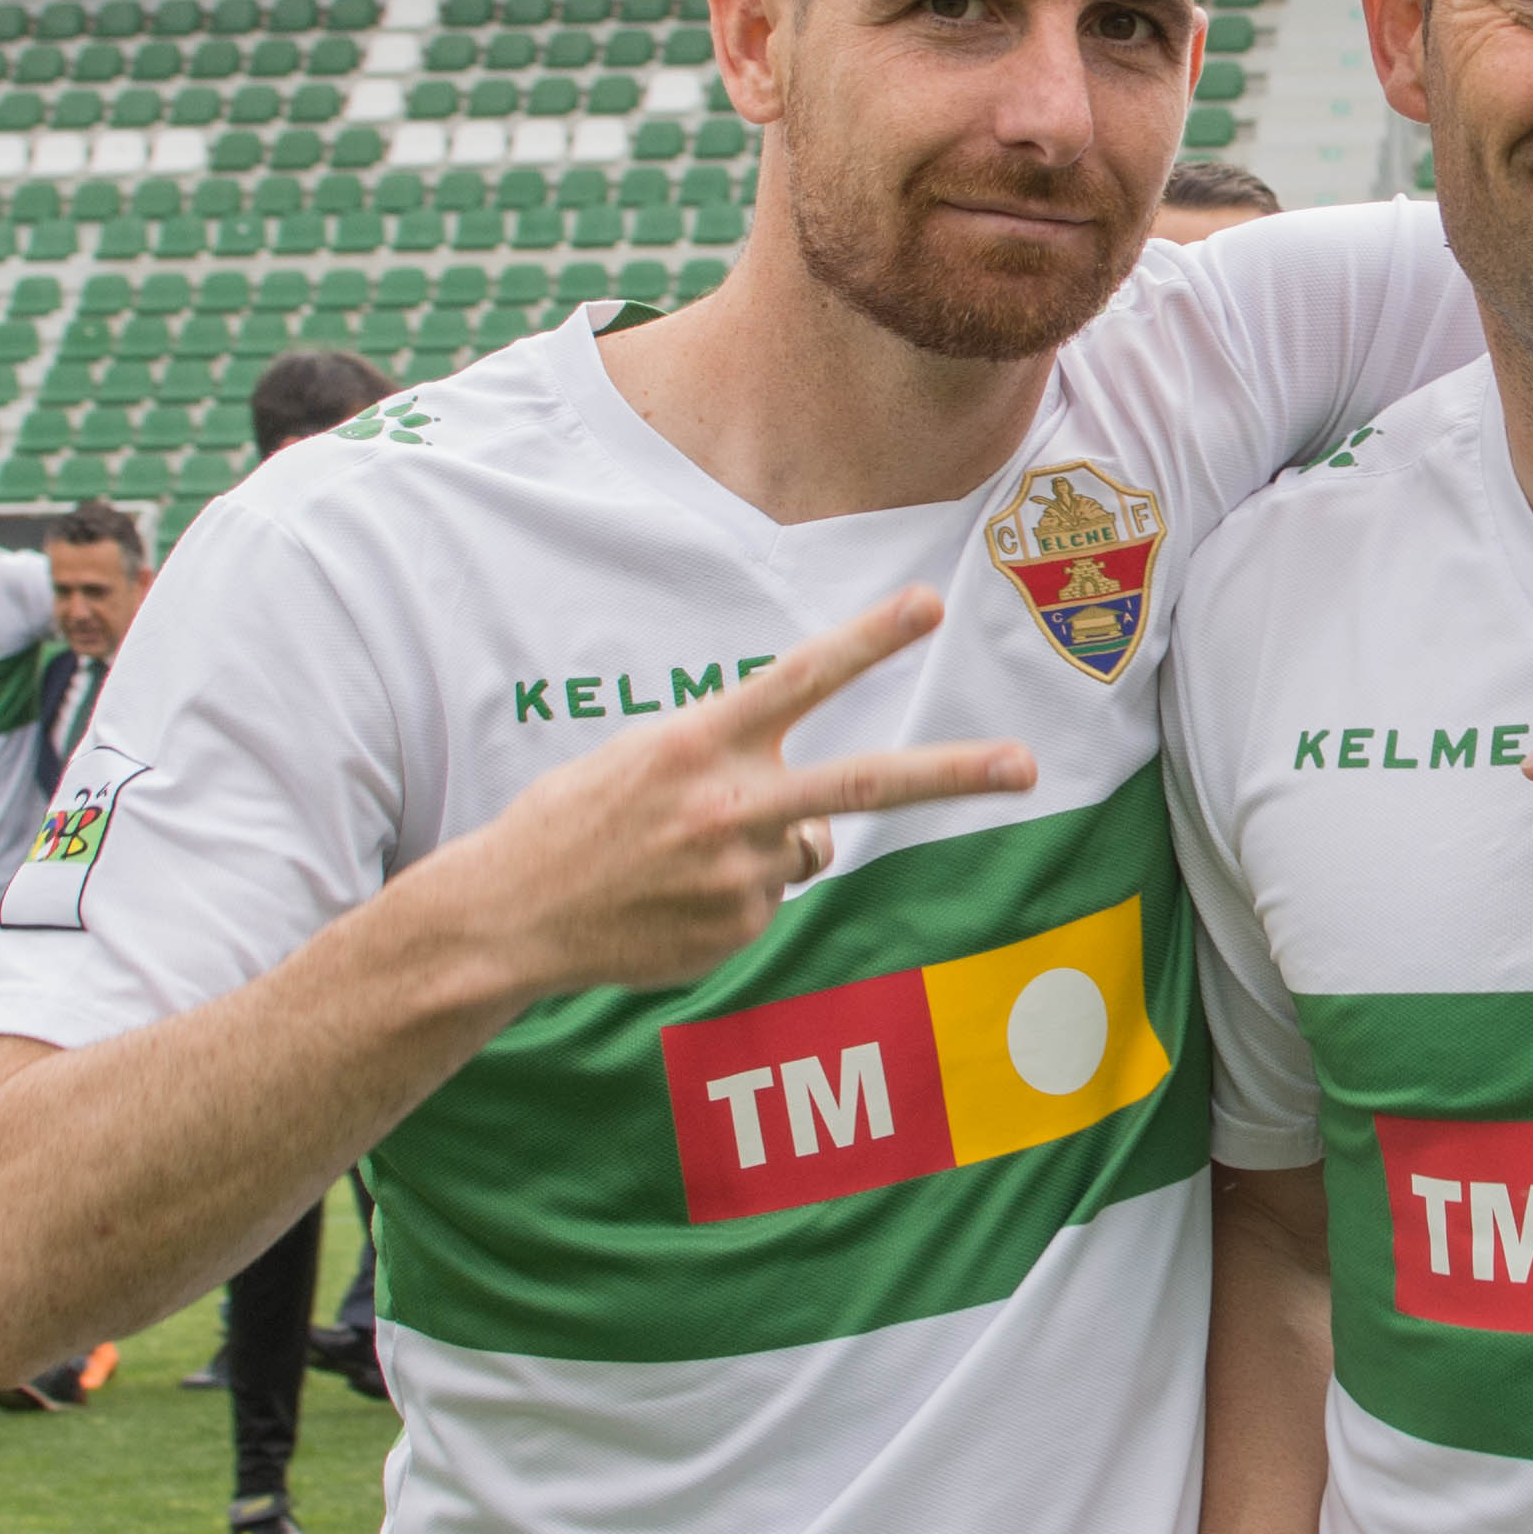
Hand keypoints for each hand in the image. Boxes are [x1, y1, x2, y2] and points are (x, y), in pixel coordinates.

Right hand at [417, 592, 1035, 999]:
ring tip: (681, 859)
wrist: (505, 918)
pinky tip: (669, 901)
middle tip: (1028, 766)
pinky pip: (768, 900)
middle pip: (864, 784)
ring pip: (805, 849)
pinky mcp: (737, 930)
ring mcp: (738, 874)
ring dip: (766, 848)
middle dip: (955, 774)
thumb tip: (817, 832)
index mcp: (698, 742)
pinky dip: (732, 898)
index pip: (799, 678)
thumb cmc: (574, 823)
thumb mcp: (640, 762)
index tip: (929, 603)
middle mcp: (728, 804)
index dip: (868, 638)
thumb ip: (735, 769)